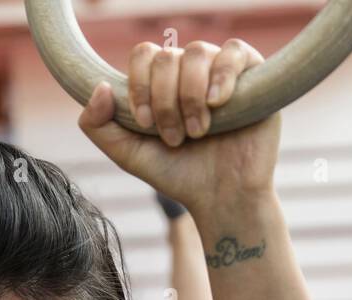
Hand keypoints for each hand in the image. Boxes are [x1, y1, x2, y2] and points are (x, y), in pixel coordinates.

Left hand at [77, 39, 280, 211]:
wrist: (220, 197)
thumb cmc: (178, 174)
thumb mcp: (128, 155)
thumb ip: (98, 125)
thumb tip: (100, 86)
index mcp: (162, 82)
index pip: (144, 55)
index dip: (139, 86)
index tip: (145, 123)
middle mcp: (191, 71)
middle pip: (167, 57)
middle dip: (164, 101)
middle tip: (174, 138)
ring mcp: (222, 72)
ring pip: (197, 52)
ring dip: (190, 97)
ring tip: (197, 132)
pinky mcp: (254, 77)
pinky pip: (235, 50)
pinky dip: (221, 75)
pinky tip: (217, 103)